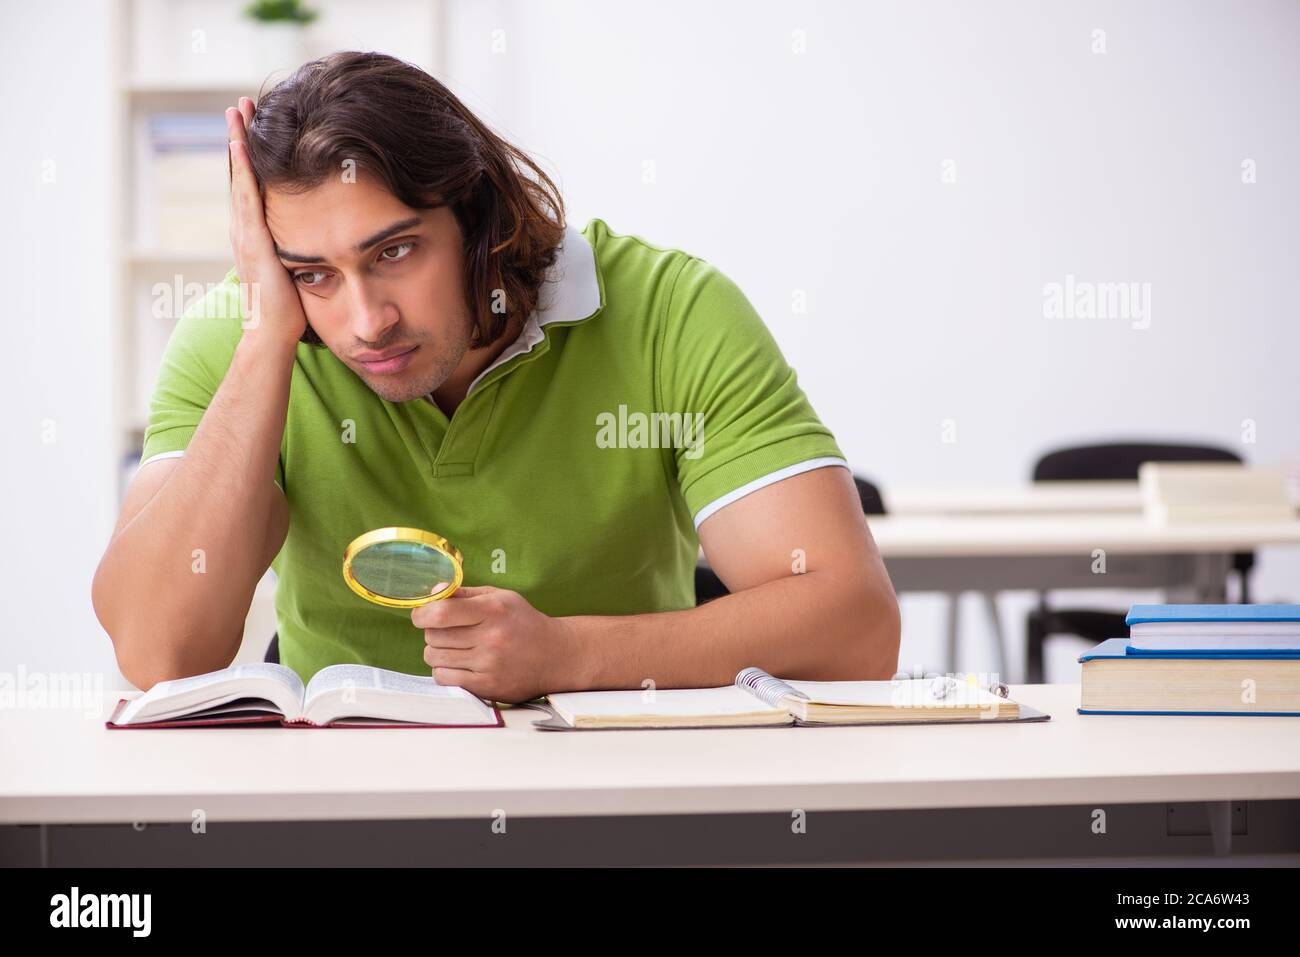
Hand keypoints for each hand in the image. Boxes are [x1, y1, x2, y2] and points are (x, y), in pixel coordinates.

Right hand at [225, 96, 307, 347]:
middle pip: (241, 173)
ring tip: (237, 111)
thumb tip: (320, 242)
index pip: (253, 187)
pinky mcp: (253, 240)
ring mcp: (245, 233)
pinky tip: (243, 145)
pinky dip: (243, 170)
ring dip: (239, 143)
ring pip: (240, 178)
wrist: (273, 335)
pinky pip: (247, 197)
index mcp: (256, 234)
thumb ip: (302, 252)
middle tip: (240, 104)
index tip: (254, 127)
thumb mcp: (298, 271)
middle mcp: (245, 229)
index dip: (252, 157)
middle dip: (241, 138)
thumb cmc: (289, 311)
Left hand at [413, 585, 575, 703]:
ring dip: (437, 652)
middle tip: (448, 631)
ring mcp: (489, 665)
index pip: (441, 613)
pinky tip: (459, 664)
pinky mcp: (487, 686)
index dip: (422, 614)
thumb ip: (465, 594)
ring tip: (455, 647)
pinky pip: (444, 679)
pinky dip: (445, 670)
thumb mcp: (500, 597)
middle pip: (434, 636)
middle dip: (432, 632)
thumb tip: (432, 594)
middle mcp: (491, 638)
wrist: (555, 655)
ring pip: (434, 658)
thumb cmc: (523, 622)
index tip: (422, 615)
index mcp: (493, 610)